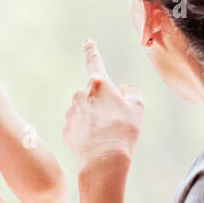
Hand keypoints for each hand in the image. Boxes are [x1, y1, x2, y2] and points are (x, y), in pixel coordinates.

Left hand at [63, 40, 143, 170]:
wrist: (103, 160)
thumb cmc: (123, 131)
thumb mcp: (137, 108)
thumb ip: (133, 93)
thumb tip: (125, 88)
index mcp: (98, 83)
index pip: (94, 61)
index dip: (91, 50)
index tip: (87, 42)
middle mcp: (80, 94)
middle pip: (94, 95)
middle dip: (102, 105)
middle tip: (115, 122)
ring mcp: (70, 113)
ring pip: (85, 112)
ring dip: (94, 119)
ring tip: (106, 136)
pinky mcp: (66, 130)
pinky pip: (78, 128)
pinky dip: (86, 133)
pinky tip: (95, 143)